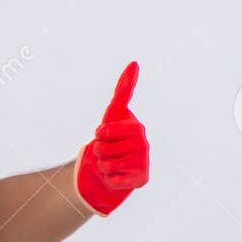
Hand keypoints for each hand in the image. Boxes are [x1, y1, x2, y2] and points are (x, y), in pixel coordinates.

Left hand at [75, 61, 148, 216]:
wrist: (113, 172)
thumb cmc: (111, 142)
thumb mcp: (112, 115)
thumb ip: (123, 91)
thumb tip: (135, 62)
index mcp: (134, 125)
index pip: (113, 119)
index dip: (104, 125)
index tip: (109, 117)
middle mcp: (142, 141)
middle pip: (102, 144)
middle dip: (97, 149)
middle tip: (105, 152)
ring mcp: (143, 160)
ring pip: (106, 163)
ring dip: (102, 165)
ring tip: (110, 163)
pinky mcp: (142, 178)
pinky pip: (114, 179)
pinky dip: (109, 179)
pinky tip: (118, 177)